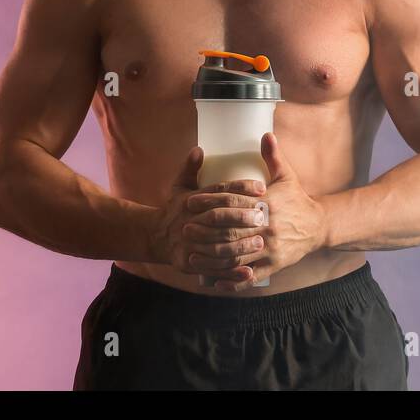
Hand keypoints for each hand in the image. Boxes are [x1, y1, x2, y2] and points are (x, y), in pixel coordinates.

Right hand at [152, 145, 267, 284]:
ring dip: (240, 244)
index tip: (262, 187)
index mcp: (191, 200)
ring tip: (261, 242)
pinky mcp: (188, 262)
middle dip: (243, 217)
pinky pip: (212, 267)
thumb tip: (199, 148)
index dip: (241, 188)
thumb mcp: (179, 187)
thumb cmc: (176, 209)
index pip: (219, 191)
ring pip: (217, 244)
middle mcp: (189, 220)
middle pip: (219, 217)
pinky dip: (231, 271)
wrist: (155, 237)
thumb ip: (190, 168)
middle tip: (264, 216)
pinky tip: (248, 270)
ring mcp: (188, 243)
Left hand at [185, 132, 328, 291]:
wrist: (319, 226)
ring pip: (237, 255)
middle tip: (185, 229)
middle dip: (205, 231)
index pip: (233, 202)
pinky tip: (216, 281)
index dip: (209, 201)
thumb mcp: (287, 176)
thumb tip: (265, 133)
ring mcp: (271, 248)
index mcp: (268, 203)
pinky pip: (251, 275)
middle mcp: (268, 227)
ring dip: (213, 258)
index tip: (191, 202)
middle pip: (231, 230)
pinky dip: (233, 280)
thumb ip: (273, 156)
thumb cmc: (298, 199)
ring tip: (193, 256)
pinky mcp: (275, 264)